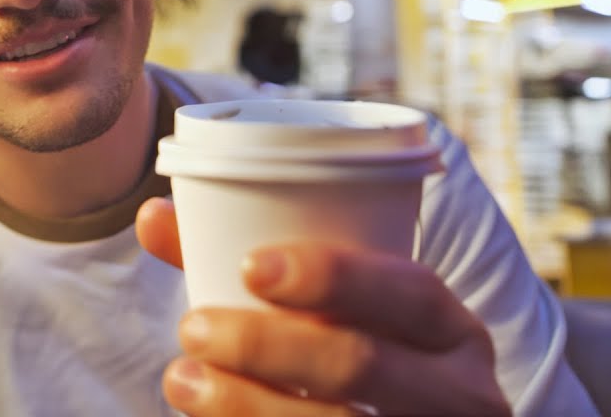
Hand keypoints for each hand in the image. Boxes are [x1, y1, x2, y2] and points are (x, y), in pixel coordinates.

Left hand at [136, 197, 509, 416]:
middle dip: (268, 346)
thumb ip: (249, 264)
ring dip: (246, 404)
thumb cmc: (356, 356)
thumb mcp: (337, 315)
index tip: (253, 266)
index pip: (409, 291)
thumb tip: (152, 214)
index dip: (334, 276)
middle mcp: (458, 393)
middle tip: (193, 327)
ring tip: (181, 379)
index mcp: (450, 330)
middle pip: (364, 366)